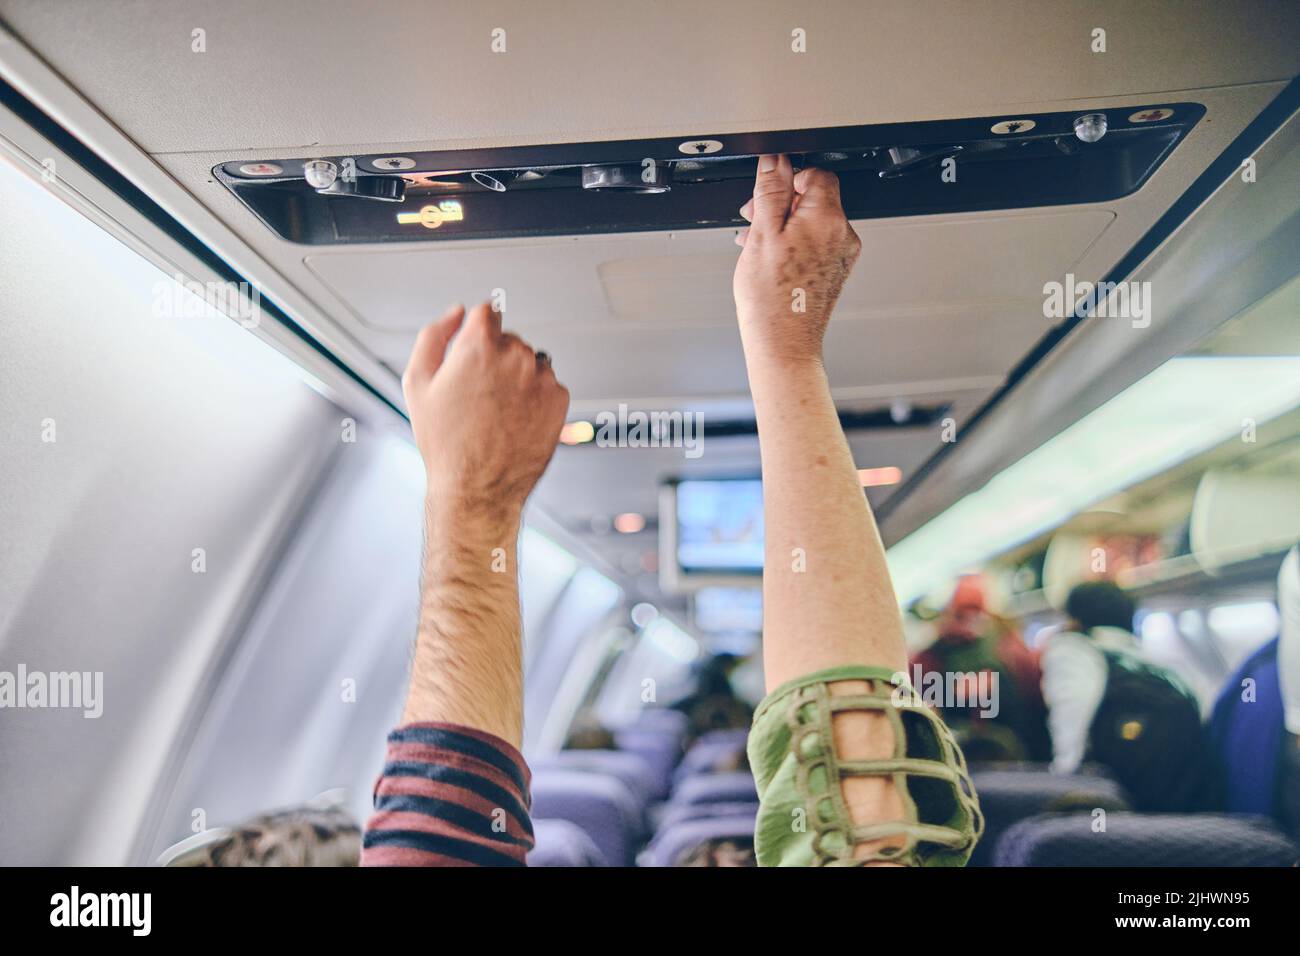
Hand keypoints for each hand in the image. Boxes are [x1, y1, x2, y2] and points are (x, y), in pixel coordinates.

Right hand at [402, 301, 568, 520]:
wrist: (477, 488)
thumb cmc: (446, 442)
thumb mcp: (418, 383)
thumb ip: (434, 336)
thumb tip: (457, 312)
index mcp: (480, 346)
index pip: (488, 312)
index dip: (477, 331)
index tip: (474, 351)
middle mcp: (516, 356)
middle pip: (509, 340)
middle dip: (496, 358)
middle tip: (478, 395)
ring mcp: (542, 378)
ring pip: (531, 362)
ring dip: (518, 377)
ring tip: (497, 411)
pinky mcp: (560, 400)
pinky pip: (548, 385)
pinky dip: (536, 397)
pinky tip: (516, 420)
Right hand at [733, 154, 860, 367]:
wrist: (783, 343)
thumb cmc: (771, 298)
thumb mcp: (762, 233)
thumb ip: (770, 190)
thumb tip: (774, 160)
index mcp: (826, 217)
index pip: (816, 173)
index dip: (787, 177)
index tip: (767, 190)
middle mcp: (842, 234)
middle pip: (814, 198)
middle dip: (782, 203)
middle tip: (754, 219)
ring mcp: (841, 254)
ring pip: (812, 222)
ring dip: (784, 225)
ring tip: (758, 245)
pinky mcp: (835, 271)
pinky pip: (815, 244)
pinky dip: (794, 244)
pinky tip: (771, 260)